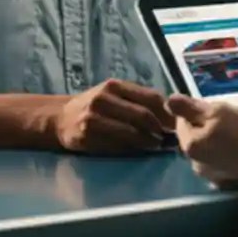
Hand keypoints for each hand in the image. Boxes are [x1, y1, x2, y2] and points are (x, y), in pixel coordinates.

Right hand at [53, 79, 173, 153]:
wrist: (60, 118)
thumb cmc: (94, 106)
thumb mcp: (114, 95)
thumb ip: (138, 100)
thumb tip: (170, 114)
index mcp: (115, 86)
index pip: (151, 97)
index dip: (168, 113)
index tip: (177, 124)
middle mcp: (104, 98)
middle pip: (144, 115)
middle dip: (160, 130)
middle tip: (168, 139)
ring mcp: (94, 117)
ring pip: (132, 132)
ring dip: (149, 142)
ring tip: (156, 145)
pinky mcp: (87, 135)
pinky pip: (117, 145)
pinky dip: (132, 149)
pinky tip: (138, 150)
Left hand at [167, 95, 237, 188]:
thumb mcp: (218, 112)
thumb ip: (191, 107)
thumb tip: (168, 101)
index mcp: (189, 145)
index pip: (181, 120)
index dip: (198, 111)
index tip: (217, 111)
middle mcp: (194, 163)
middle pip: (194, 135)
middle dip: (207, 126)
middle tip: (229, 120)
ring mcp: (209, 175)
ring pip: (207, 147)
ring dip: (216, 138)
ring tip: (237, 134)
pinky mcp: (224, 181)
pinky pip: (218, 159)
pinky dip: (225, 151)